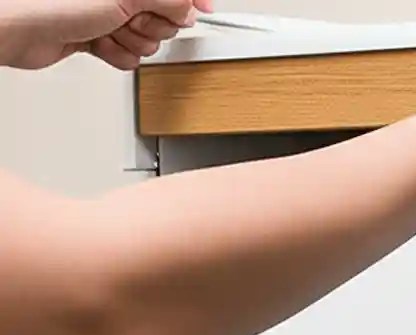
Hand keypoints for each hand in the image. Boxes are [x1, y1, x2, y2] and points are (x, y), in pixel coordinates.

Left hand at [0, 0, 213, 70]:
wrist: (14, 29)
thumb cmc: (51, 2)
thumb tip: (189, 10)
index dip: (190, 0)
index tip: (203, 9)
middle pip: (164, 16)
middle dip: (150, 25)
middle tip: (131, 21)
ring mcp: (106, 15)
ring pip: (146, 40)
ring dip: (131, 42)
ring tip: (108, 32)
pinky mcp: (96, 37)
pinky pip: (127, 54)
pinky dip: (116, 55)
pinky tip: (99, 45)